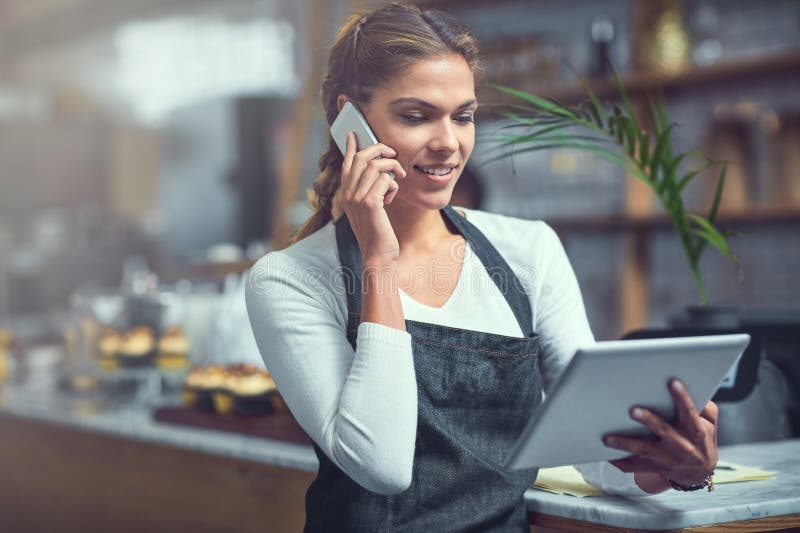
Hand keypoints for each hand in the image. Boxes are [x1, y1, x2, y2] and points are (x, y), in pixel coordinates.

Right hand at [340, 132, 406, 264]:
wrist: (377, 255)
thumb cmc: (377, 233)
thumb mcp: (369, 210)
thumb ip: (369, 191)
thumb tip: (379, 173)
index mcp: (346, 194)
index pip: (346, 164)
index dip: (350, 147)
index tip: (353, 134)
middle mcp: (348, 194)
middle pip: (361, 158)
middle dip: (379, 150)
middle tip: (393, 154)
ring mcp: (357, 198)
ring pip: (375, 166)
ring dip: (392, 168)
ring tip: (398, 178)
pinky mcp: (370, 203)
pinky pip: (384, 180)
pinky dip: (393, 185)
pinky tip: (392, 197)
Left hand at [604, 379, 718, 490]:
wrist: (699, 471)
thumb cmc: (700, 439)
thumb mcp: (710, 423)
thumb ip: (705, 407)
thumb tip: (697, 389)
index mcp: (695, 430)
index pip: (689, 412)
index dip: (682, 397)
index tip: (672, 382)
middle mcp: (681, 445)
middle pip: (663, 430)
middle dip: (648, 420)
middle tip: (632, 410)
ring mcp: (666, 458)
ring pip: (643, 450)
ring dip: (625, 444)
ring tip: (607, 438)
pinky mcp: (655, 466)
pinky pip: (634, 466)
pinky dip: (619, 461)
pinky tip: (606, 455)